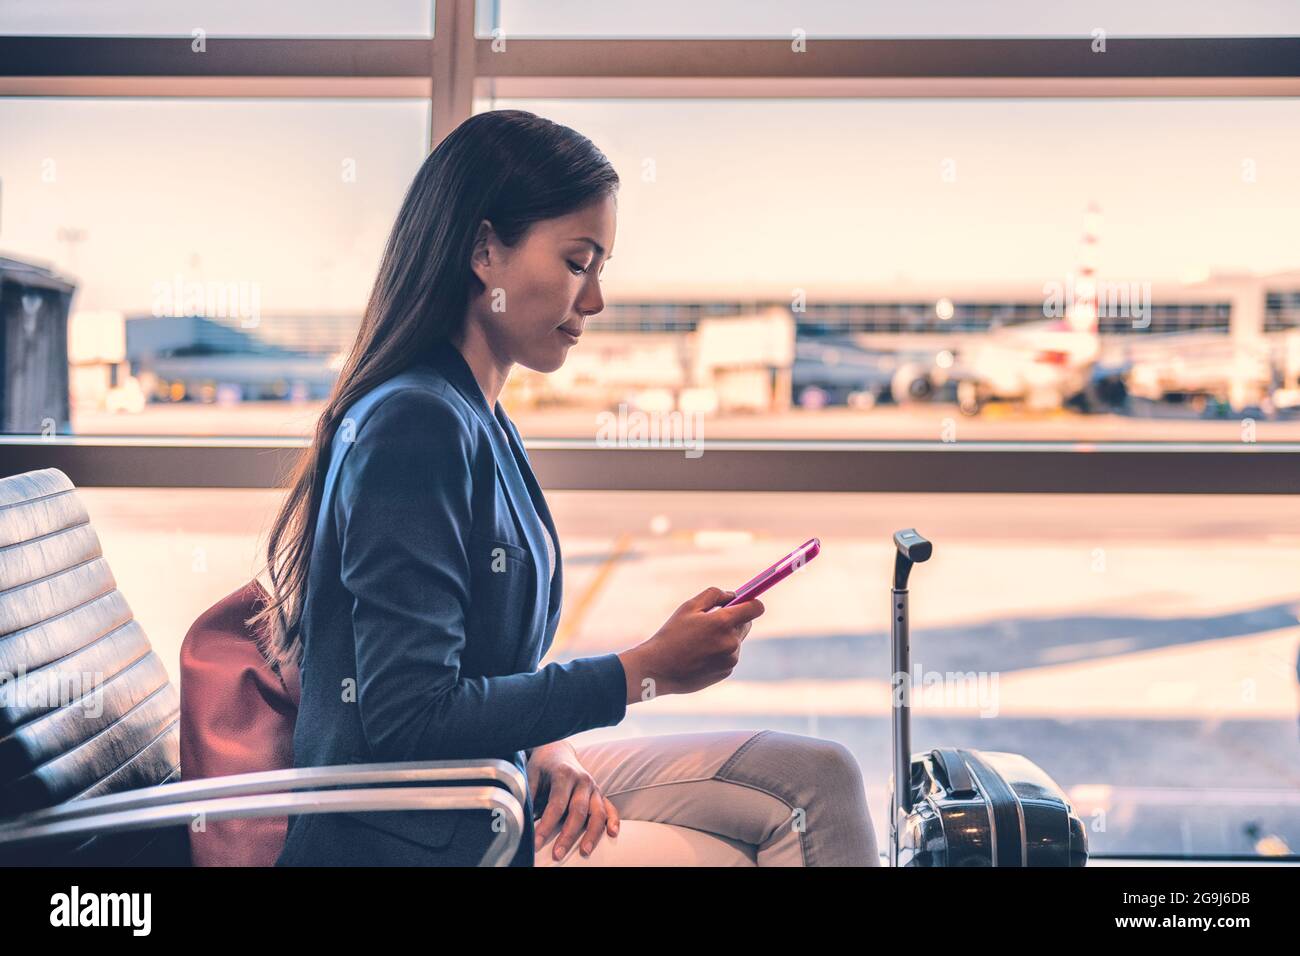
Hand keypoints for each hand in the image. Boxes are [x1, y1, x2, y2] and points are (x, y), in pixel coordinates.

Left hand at [527, 740, 619, 860]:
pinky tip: (612, 834)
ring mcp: (594, 787)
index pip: (556, 805)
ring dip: (592, 834)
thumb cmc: (543, 765)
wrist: (558, 750)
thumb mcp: (531, 773)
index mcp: (564, 774)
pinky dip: (613, 821)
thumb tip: (521, 819)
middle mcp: (582, 780)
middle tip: (557, 854)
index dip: (546, 826)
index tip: (537, 843)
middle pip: (578, 811)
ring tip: (584, 851)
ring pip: (597, 812)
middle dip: (568, 835)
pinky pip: (610, 807)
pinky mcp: (600, 793)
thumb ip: (528, 794)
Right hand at [618, 587, 764, 701]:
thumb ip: (714, 595)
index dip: (752, 603)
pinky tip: (700, 655)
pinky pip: (729, 655)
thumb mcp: (689, 607)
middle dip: (735, 619)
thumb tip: (733, 595)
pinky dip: (720, 653)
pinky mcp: (727, 671)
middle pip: (747, 624)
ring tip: (700, 642)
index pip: (755, 608)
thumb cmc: (672, 635)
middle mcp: (731, 641)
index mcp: (723, 622)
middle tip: (714, 619)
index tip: (745, 602)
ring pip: (736, 640)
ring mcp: (730, 659)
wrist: (658, 669)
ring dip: (725, 637)